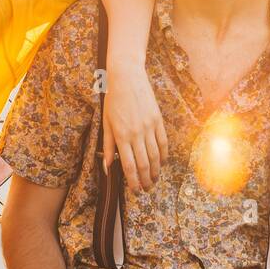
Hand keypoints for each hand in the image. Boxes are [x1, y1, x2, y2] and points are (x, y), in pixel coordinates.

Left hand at [103, 64, 167, 190]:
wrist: (127, 77)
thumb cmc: (113, 100)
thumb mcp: (106, 123)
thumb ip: (108, 146)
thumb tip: (107, 167)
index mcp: (122, 135)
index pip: (129, 165)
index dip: (133, 181)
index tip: (135, 190)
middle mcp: (137, 133)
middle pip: (143, 164)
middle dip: (145, 180)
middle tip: (146, 189)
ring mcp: (149, 126)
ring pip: (155, 155)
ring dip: (155, 171)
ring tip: (154, 180)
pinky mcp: (158, 120)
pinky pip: (163, 142)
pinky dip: (163, 155)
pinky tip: (162, 163)